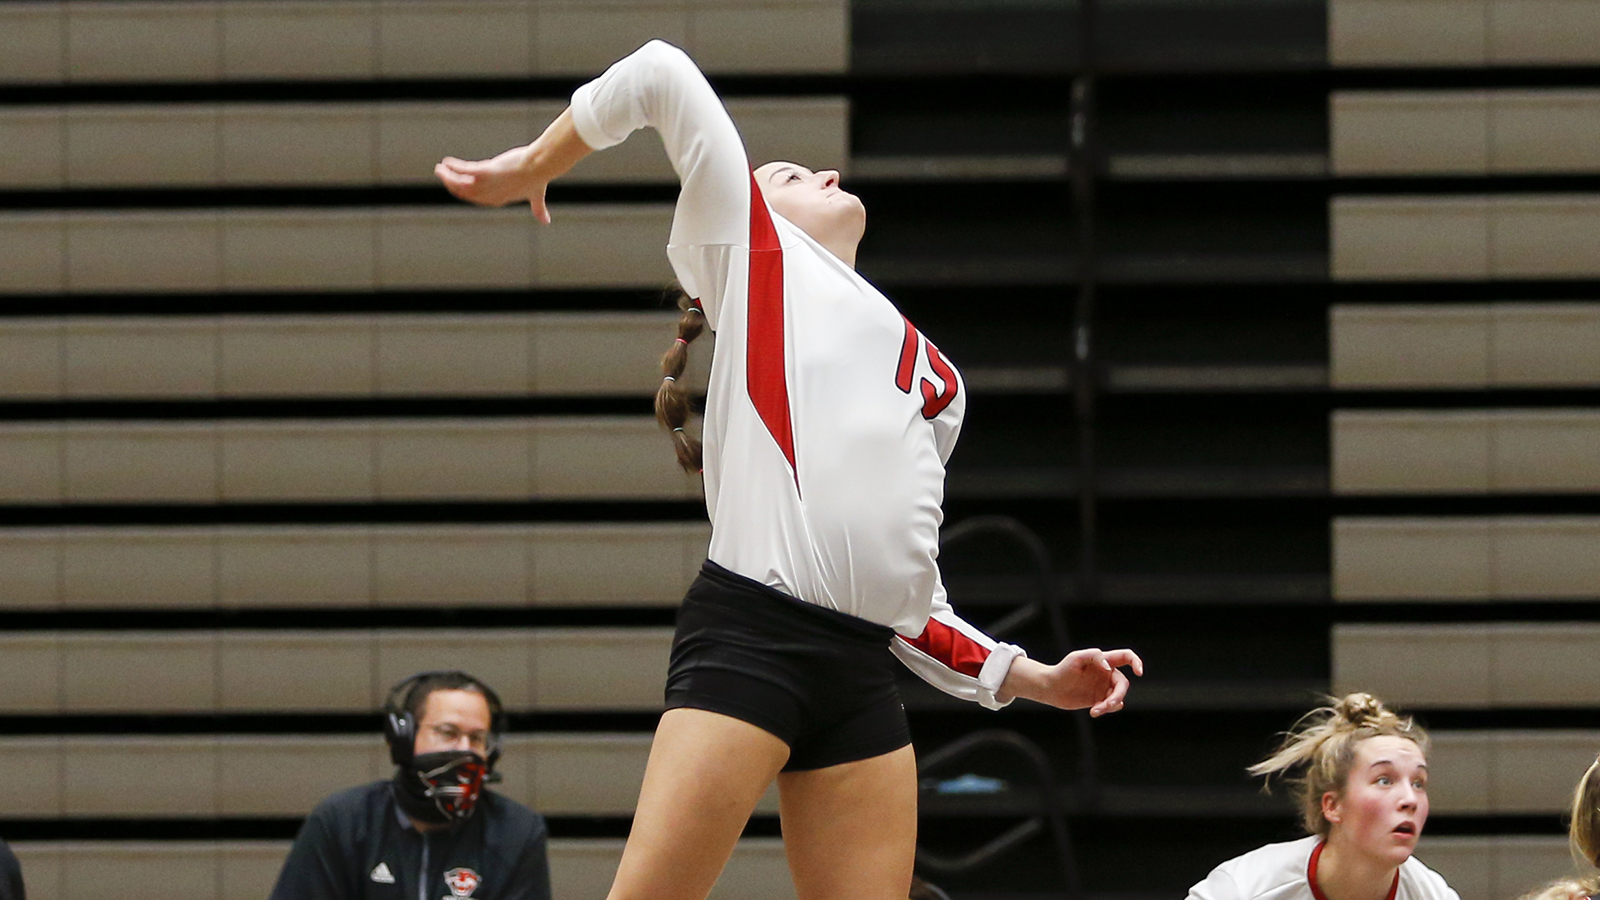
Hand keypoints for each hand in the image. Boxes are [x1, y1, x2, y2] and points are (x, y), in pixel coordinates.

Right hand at [434, 108, 593, 223]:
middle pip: (464, 193)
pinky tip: (446, 162)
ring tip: (440, 169)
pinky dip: (453, 167)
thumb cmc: (538, 178)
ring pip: (460, 183)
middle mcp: (489, 194)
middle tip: (443, 175)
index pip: (476, 199)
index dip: (464, 193)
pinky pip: (464, 170)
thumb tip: (546, 222)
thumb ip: (538, 208)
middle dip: (451, 184)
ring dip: (448, 176)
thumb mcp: (535, 195)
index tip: (457, 185)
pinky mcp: (486, 171)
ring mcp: (487, 183)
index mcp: (498, 200)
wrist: (539, 165)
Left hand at [998, 648, 1142, 716]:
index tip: (1138, 672)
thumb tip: (1109, 667)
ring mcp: (1103, 687)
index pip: (1125, 657)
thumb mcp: (1076, 658)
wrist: (1050, 687)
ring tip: (1095, 710)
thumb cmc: (1062, 669)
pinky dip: (1106, 710)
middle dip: (1117, 695)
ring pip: (1118, 697)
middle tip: (1105, 705)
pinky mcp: (1098, 700)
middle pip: (1123, 684)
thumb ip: (1094, 657)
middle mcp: (1106, 674)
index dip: (1136, 662)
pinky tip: (1094, 711)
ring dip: (1110, 705)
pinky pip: (1111, 706)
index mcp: (1104, 660)